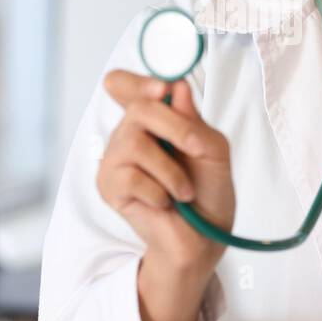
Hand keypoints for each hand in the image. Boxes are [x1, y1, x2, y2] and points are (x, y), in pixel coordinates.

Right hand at [97, 69, 234, 276]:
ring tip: (184, 191)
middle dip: (175, 126)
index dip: (137, 81)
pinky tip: (165, 204)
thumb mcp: (213, 151)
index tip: (163, 88)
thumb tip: (176, 88)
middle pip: (137, 107)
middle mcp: (128, 135)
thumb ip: (195, 121)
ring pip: (134, 142)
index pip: (124, 85)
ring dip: (170, 170)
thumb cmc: (208, 193)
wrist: (203, 239)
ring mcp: (114, 161)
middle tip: (197, 148)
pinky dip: (159, 192)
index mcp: (151, 121)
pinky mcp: (108, 187)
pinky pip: (131, 177)